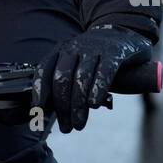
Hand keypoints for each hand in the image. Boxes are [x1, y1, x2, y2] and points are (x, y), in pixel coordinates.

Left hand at [34, 25, 151, 132]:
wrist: (123, 35)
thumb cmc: (95, 58)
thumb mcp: (75, 64)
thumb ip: (63, 83)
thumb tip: (46, 111)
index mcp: (61, 50)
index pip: (44, 70)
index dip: (39, 92)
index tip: (38, 112)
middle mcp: (75, 47)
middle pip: (62, 79)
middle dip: (62, 107)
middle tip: (66, 127)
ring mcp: (94, 48)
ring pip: (81, 78)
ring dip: (78, 105)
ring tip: (79, 124)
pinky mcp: (115, 52)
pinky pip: (104, 72)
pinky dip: (97, 89)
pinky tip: (94, 104)